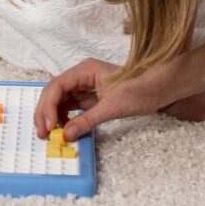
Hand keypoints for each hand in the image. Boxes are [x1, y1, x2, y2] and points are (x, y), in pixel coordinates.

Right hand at [34, 57, 178, 140]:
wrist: (161, 88)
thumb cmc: (141, 89)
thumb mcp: (113, 107)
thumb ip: (88, 120)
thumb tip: (66, 135)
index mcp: (85, 70)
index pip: (57, 86)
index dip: (48, 106)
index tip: (48, 125)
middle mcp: (81, 76)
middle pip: (54, 93)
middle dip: (46, 113)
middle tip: (43, 134)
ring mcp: (85, 86)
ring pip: (60, 101)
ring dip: (53, 117)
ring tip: (52, 135)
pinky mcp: (91, 97)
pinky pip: (71, 108)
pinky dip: (65, 119)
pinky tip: (66, 130)